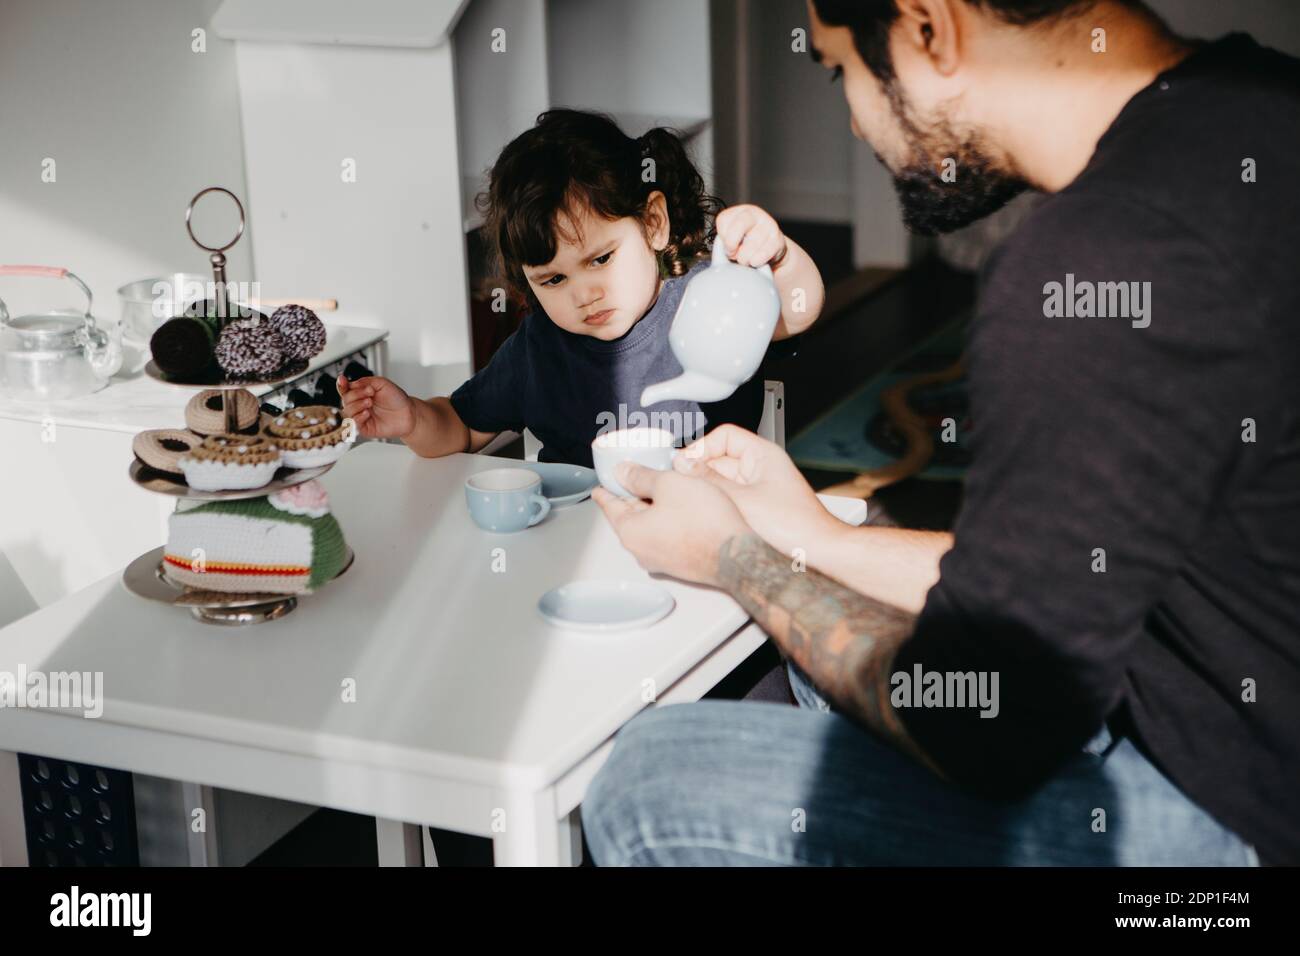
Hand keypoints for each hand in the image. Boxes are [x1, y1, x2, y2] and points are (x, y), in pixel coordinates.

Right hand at [337, 374, 416, 439]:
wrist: (409, 413)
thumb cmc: (397, 399)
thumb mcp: (382, 383)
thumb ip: (365, 381)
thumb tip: (351, 384)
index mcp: (361, 393)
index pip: (345, 389)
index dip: (341, 384)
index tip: (342, 380)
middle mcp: (359, 404)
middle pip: (345, 399)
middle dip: (355, 394)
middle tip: (370, 392)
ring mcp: (361, 416)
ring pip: (347, 411)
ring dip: (357, 405)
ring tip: (370, 402)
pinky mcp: (365, 428)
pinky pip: (354, 424)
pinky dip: (358, 417)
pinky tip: (367, 413)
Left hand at [592, 461, 750, 586]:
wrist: (737, 556)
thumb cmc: (705, 523)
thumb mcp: (669, 485)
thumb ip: (642, 477)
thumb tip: (624, 472)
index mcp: (631, 532)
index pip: (609, 506)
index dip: (605, 490)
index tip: (600, 486)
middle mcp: (642, 550)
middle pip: (629, 516)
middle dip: (632, 495)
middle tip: (634, 478)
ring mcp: (661, 559)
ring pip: (650, 526)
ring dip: (654, 507)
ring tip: (665, 487)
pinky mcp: (679, 562)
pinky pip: (666, 536)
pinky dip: (668, 520)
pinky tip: (683, 507)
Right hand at [674, 424, 842, 558]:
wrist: (817, 554)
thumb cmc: (795, 526)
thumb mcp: (741, 498)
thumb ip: (708, 479)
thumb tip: (683, 464)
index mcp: (763, 455)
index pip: (724, 437)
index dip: (701, 448)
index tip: (684, 463)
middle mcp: (762, 469)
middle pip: (721, 459)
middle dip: (701, 471)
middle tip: (683, 485)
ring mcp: (760, 490)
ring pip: (724, 482)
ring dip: (708, 490)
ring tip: (696, 502)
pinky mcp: (758, 510)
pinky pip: (730, 500)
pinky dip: (718, 505)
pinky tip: (710, 517)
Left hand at [715, 204, 787, 268]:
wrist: (770, 252)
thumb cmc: (746, 245)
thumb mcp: (732, 239)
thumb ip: (724, 241)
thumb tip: (724, 249)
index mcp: (739, 211)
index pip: (723, 220)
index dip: (722, 238)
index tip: (726, 247)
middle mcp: (755, 214)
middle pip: (739, 225)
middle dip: (731, 244)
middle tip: (732, 254)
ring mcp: (768, 225)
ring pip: (751, 244)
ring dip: (744, 258)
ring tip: (746, 259)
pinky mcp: (778, 239)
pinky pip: (763, 253)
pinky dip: (756, 261)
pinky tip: (756, 261)